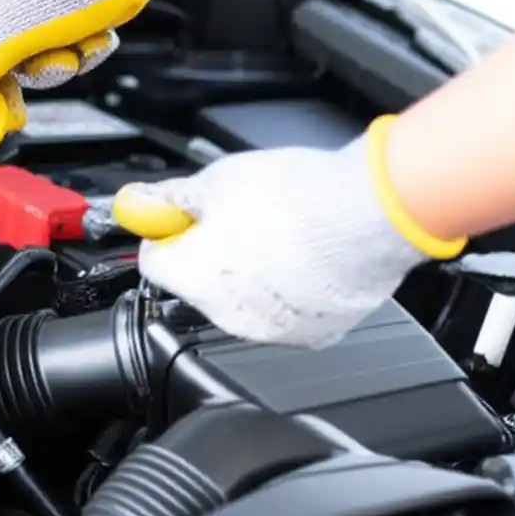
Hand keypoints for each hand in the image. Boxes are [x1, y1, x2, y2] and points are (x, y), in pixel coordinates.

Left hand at [117, 139, 431, 347]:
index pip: (153, 262)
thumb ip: (174, 198)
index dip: (166, 233)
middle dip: (210, 254)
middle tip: (238, 218)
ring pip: (244, 301)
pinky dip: (292, 290)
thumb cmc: (296, 198)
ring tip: (282, 234)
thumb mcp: (219, 180)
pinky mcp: (314, 335)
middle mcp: (226, 315)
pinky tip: (309, 258)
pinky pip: (288, 312)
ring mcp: (271, 330)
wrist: (367, 215)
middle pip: (199, 284)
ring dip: (252, 274)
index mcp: (192, 277)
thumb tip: (147, 201)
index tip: (179, 219)